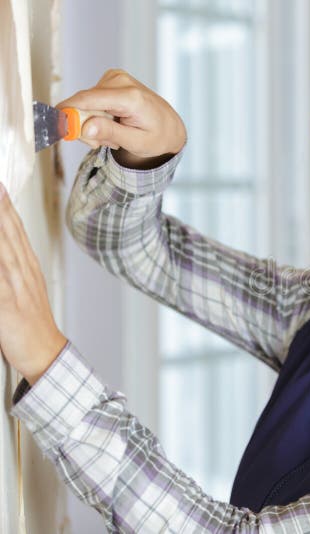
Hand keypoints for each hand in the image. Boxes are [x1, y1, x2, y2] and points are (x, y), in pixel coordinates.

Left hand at [0, 182, 66, 384]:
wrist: (44, 351)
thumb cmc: (31, 324)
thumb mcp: (24, 289)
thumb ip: (13, 269)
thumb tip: (6, 250)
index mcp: (27, 267)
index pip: (15, 229)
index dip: (6, 206)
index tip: (1, 186)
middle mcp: (22, 271)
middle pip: (9, 232)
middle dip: (1, 208)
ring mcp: (15, 286)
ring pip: (4, 249)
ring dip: (0, 226)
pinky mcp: (6, 303)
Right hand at [57, 69, 186, 168]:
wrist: (170, 126)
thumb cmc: (157, 136)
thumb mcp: (137, 143)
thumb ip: (111, 134)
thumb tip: (85, 128)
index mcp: (131, 97)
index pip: (88, 100)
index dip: (68, 112)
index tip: (56, 126)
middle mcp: (122, 81)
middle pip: (83, 103)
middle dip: (85, 126)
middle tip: (100, 143)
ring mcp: (116, 77)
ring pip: (84, 102)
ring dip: (92, 121)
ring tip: (113, 132)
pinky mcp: (111, 78)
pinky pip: (90, 98)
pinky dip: (96, 113)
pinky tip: (112, 120)